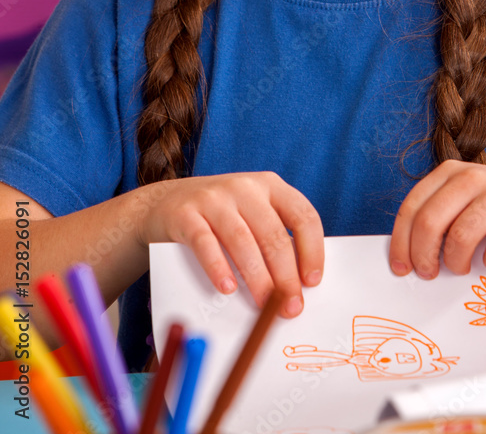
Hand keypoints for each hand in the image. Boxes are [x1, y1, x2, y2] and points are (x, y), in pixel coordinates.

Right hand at [137, 172, 323, 317]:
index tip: (312, 282)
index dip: (312, 251)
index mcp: (270, 185)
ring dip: (257, 279)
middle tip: (290, 308)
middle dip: (285, 277)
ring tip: (264, 306)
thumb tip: (298, 283)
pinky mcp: (186, 213)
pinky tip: (227, 289)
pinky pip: (205, 243)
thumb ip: (274, 237)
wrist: (166, 202)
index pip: (303, 216)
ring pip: (243, 241)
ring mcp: (214, 198)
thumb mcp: (253, 214)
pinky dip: (218, 268)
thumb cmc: (220, 216)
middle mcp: (245, 187)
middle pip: (273, 235)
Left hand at [389, 160, 485, 278]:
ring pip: (461, 235)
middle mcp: (474, 176)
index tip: (401, 269)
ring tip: (463, 270)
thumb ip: (441, 219)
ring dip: (457, 263)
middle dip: (424, 255)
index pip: (413, 207)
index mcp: (451, 173)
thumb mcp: (469, 205)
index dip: (401, 241)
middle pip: (431, 220)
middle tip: (429, 275)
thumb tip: (405, 257)